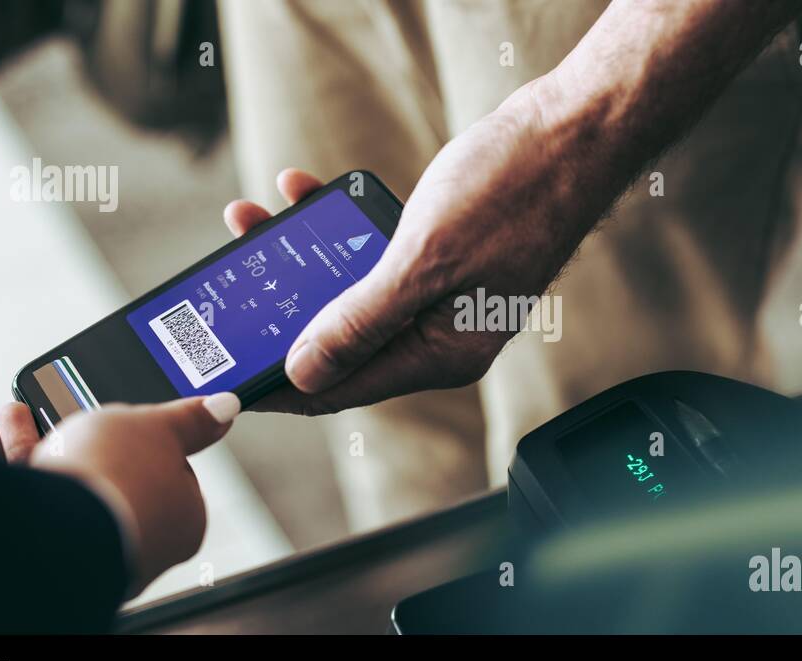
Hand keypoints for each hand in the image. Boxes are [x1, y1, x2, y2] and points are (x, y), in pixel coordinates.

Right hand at [0, 393, 239, 594]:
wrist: (56, 527)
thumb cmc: (120, 479)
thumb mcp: (158, 427)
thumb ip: (187, 419)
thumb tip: (226, 408)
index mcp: (178, 520)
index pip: (166, 473)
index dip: (143, 441)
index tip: (121, 420)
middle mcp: (134, 540)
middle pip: (105, 476)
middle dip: (76, 435)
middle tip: (60, 407)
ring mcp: (87, 546)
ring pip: (59, 485)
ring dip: (30, 442)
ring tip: (12, 413)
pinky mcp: (38, 551)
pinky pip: (21, 501)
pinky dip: (2, 465)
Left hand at [224, 74, 623, 414]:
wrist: (573, 132)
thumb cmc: (514, 193)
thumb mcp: (423, 259)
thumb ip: (360, 320)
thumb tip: (305, 370)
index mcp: (442, 353)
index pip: (344, 386)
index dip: (281, 381)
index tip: (228, 371)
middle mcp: (439, 332)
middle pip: (341, 337)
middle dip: (280, 306)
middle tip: (228, 280)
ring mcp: (441, 293)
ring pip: (351, 289)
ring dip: (303, 256)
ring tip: (255, 219)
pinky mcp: (442, 255)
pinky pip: (373, 252)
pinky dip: (338, 227)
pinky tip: (308, 190)